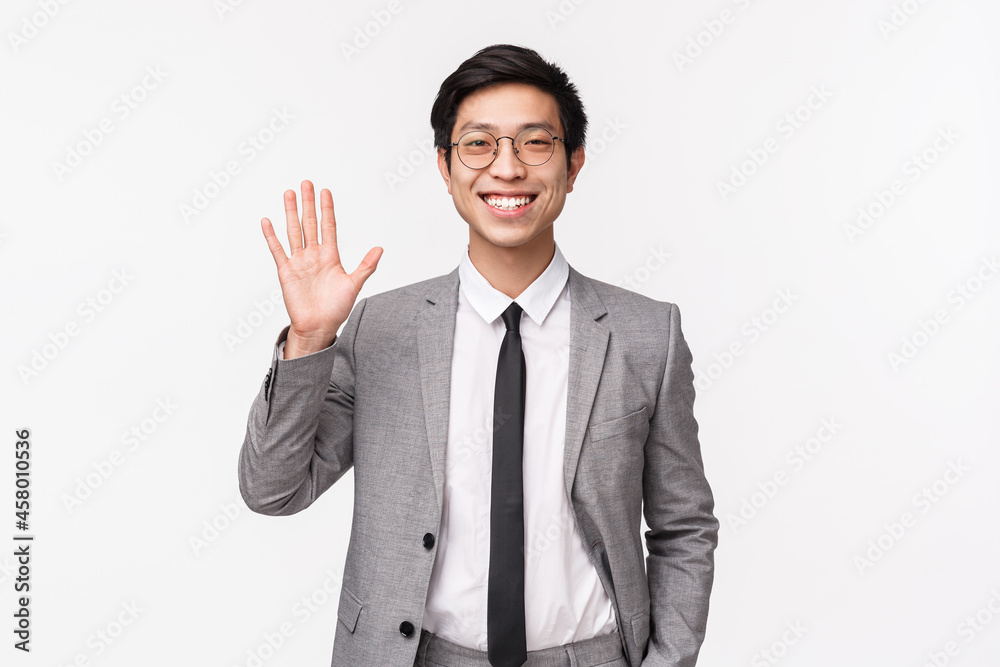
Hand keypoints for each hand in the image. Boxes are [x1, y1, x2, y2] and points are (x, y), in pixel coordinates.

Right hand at [261, 180, 381, 357]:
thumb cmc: (336, 308)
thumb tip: (379, 249)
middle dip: (308, 203)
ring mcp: (299, 262)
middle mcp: (314, 255)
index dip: (326, 209)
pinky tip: (267, 221)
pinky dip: (271, 236)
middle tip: (306, 183)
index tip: (325, 191)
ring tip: (288, 193)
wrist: (318, 326)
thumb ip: (366, 266)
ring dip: (290, 213)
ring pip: (294, 231)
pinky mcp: (286, 271)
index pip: (328, 226)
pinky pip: (277, 250)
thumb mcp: (354, 285)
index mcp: (330, 256)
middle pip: (309, 223)